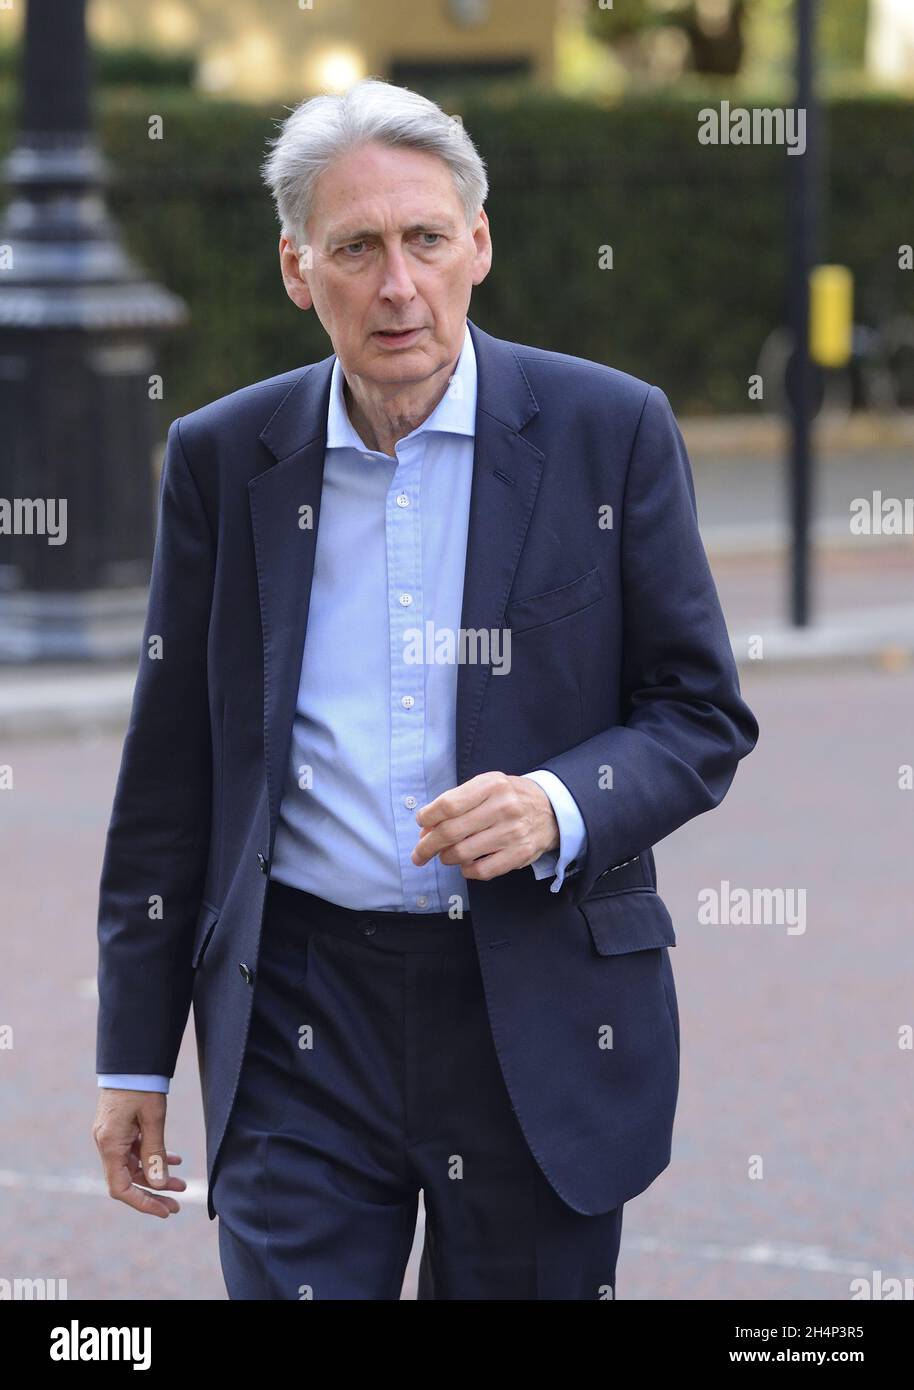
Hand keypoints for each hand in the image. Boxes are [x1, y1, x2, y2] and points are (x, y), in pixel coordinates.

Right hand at [92, 1089, 185, 1217]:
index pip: (121, 1188)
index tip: (166, 1210)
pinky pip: (136, 1152)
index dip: (143, 1203)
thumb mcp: (153, 1119)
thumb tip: (159, 1185)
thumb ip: (155, 1152)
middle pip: (128, 1181)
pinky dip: (154, 1157)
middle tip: (179, 1203)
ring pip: (134, 1167)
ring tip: (182, 1183)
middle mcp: (107, 1144)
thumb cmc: (142, 1086)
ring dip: (157, 1176)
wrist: (132, 1059)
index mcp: (109, 1145)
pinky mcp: (120, 1130)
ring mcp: (112, 1137)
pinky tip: (174, 1159)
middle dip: (154, 1194)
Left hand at [411, 771, 559, 881]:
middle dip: (427, 846)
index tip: (421, 824)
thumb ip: (456, 803)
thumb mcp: (486, 786)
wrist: (551, 808)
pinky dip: (467, 870)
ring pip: (463, 853)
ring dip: (446, 858)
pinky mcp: (519, 854)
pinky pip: (482, 871)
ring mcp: (512, 832)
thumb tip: (425, 829)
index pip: (448, 805)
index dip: (428, 818)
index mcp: (491, 785)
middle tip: (418, 854)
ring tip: (445, 855)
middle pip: (451, 832)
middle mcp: (503, 807)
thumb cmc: (509, 797)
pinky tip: (466, 864)